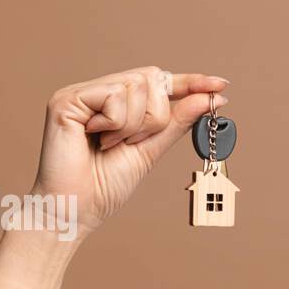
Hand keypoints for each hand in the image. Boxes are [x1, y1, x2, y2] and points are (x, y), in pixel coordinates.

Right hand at [30, 66, 229, 238]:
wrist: (77, 210)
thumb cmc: (106, 185)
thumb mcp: (151, 150)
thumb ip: (176, 122)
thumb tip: (209, 97)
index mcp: (117, 104)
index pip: (159, 82)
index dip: (190, 82)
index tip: (221, 84)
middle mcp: (98, 92)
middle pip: (152, 78)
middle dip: (155, 115)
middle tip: (133, 141)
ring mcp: (82, 93)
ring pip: (136, 85)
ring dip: (135, 123)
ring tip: (110, 144)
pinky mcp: (66, 99)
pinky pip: (113, 95)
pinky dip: (115, 123)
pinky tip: (95, 139)